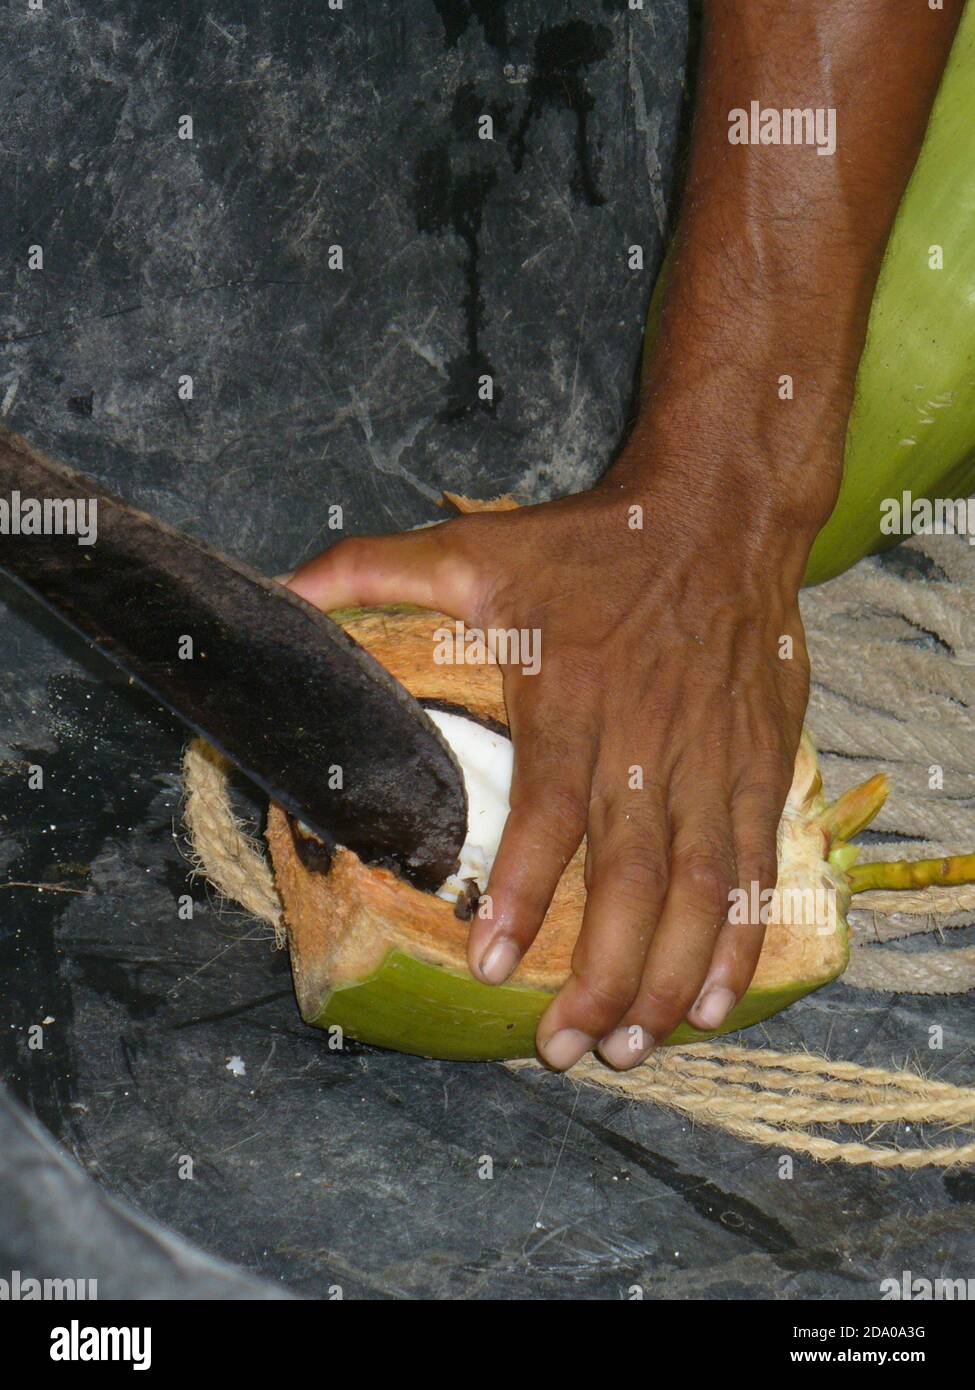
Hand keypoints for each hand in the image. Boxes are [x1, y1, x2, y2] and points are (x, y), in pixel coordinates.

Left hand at [285, 459, 811, 1070]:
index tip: (489, 963)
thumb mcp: (477, 547)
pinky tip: (712, 1000)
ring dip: (666, 975)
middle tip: (565, 1049)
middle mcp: (647, 743)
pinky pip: (752, 866)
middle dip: (599, 974)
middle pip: (629, 877)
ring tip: (631, 1046)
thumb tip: (280, 588)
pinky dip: (736, 936)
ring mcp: (710, 761)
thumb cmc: (593, 544)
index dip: (523, 892)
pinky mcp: (758, 766)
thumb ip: (377, 571)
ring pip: (696, 888)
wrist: (718, 514)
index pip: (551, 811)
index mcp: (574, 701)